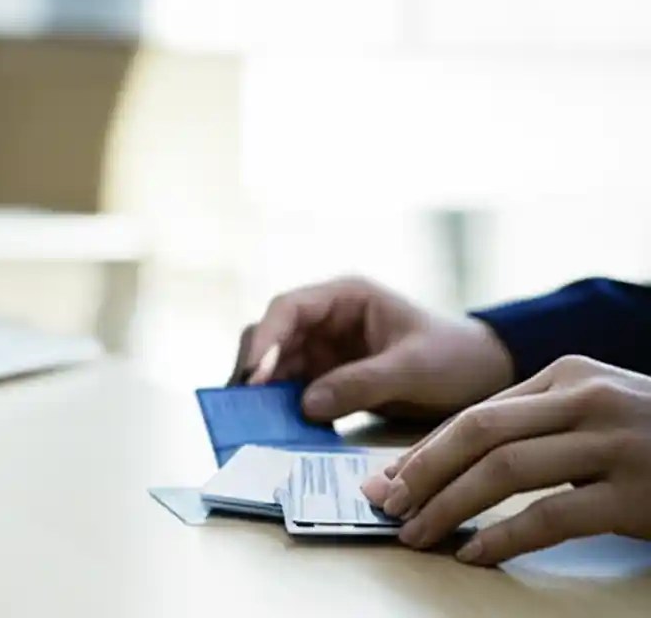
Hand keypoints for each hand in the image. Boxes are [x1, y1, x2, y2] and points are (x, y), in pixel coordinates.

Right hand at [240, 277, 514, 420]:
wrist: (484, 376)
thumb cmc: (456, 358)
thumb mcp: (414, 369)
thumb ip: (362, 383)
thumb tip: (307, 404)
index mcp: (345, 297)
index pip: (288, 308)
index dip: (266, 339)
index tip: (253, 375)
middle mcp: (326, 319)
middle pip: (271, 337)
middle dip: (253, 368)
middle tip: (242, 405)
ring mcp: (324, 350)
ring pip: (274, 367)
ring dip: (262, 392)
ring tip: (250, 422)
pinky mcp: (327, 379)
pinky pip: (292, 391)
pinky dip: (280, 409)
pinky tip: (274, 429)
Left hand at [362, 356, 650, 564]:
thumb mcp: (596, 412)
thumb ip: (534, 425)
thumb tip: (447, 464)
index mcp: (568, 375)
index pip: (475, 412)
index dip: (424, 450)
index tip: (386, 480)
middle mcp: (588, 398)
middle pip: (478, 431)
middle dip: (422, 471)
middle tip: (387, 505)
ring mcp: (615, 443)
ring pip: (504, 470)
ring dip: (450, 505)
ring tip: (417, 533)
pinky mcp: (636, 493)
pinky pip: (551, 516)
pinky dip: (503, 536)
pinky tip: (474, 552)